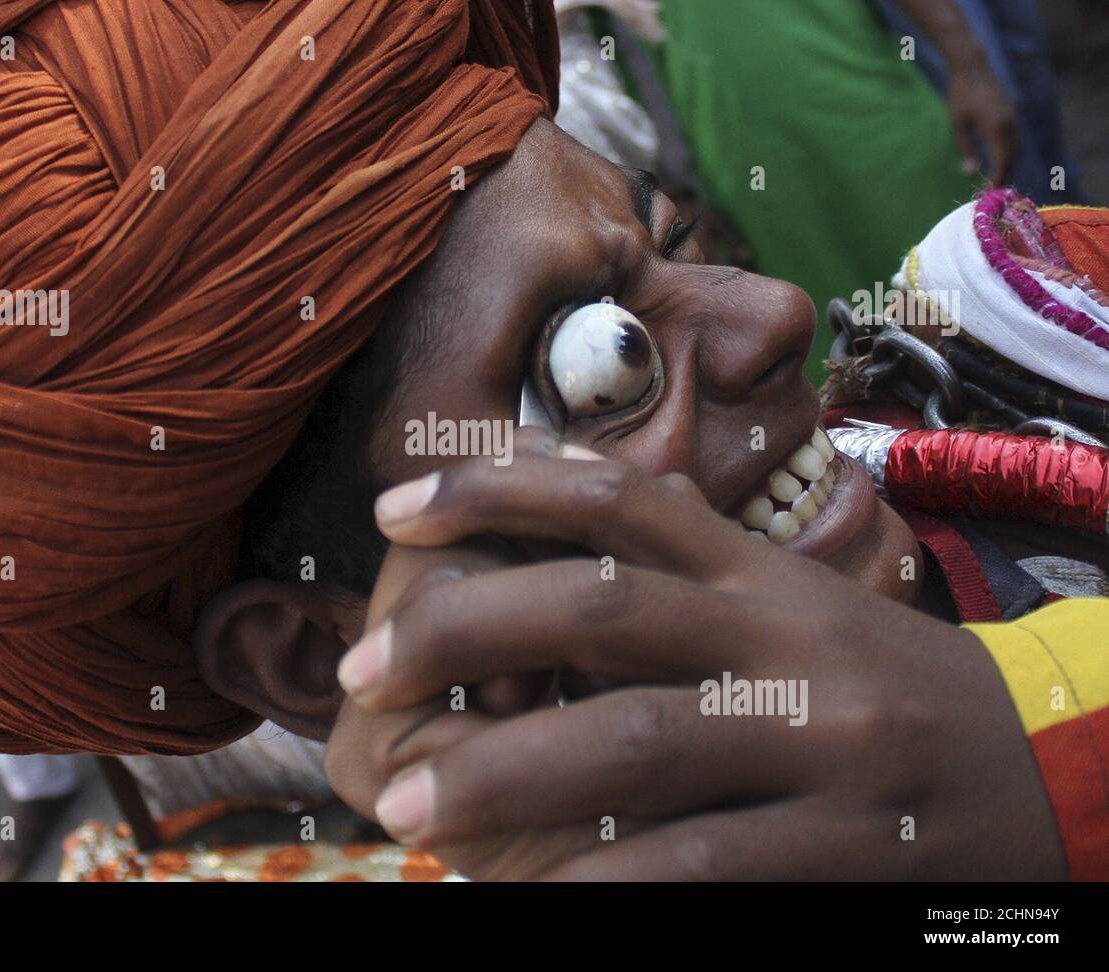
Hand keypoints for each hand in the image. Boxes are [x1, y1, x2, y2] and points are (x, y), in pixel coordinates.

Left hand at [329, 433, 1065, 878]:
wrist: (1044, 764)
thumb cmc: (872, 683)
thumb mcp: (786, 608)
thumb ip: (681, 581)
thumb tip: (532, 552)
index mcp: (760, 573)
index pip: (620, 499)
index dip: (499, 488)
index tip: (394, 503)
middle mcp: (782, 638)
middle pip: (603, 608)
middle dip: (466, 630)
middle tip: (362, 671)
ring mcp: (817, 744)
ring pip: (636, 744)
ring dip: (506, 774)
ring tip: (409, 809)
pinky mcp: (844, 848)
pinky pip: (697, 869)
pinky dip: (600, 885)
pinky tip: (531, 900)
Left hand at [946, 60, 1017, 184]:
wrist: (973, 68)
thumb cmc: (960, 96)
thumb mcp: (959, 125)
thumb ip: (966, 148)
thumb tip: (970, 171)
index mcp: (997, 128)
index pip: (1002, 160)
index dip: (998, 177)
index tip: (990, 191)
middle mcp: (1010, 124)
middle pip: (1013, 157)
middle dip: (1005, 174)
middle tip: (994, 191)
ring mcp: (1013, 118)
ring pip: (1016, 148)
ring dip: (1009, 164)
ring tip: (997, 178)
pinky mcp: (1012, 114)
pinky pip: (1015, 139)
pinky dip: (1010, 152)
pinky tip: (999, 160)